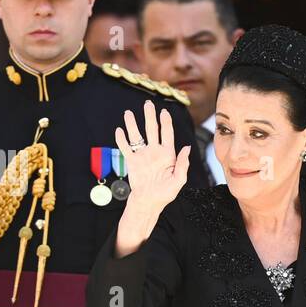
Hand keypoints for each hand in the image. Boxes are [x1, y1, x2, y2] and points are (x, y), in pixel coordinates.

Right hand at [115, 100, 191, 217]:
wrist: (148, 202)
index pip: (167, 134)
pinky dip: (122, 139)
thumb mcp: (179, 181)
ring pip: (137, 135)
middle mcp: (155, 152)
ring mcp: (142, 155)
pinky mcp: (132, 161)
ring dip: (132, 124)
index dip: (165, 122)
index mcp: (167, 154)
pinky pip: (126, 148)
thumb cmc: (165, 194)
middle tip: (147, 104)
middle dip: (150, 116)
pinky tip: (119, 130)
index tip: (164, 111)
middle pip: (152, 130)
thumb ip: (183, 164)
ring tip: (128, 113)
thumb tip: (186, 148)